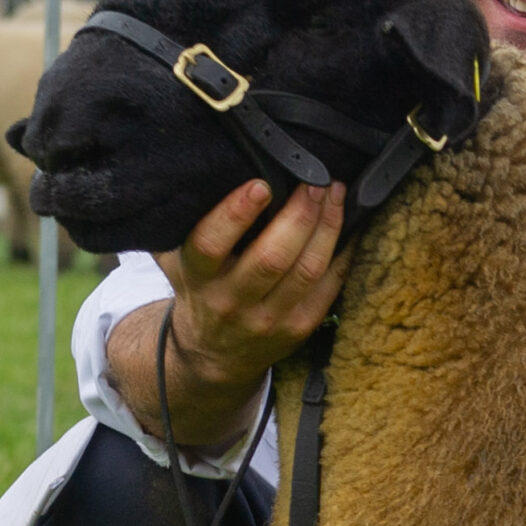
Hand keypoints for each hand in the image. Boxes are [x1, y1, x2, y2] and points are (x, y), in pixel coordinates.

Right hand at [112, 179, 349, 446]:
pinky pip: (330, 286)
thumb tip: (192, 172)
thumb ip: (180, 224)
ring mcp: (269, 318)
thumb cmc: (199, 288)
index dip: (235, 214)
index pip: (210, 244)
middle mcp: (232, 301)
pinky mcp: (300, 327)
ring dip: (327, 227)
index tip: (260, 185)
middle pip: (272, 258)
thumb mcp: (176, 260)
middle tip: (316, 181)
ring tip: (335, 193)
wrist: (214, 354)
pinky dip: (343, 252)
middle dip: (299, 214)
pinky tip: (349, 224)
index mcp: (198, 278)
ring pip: (307, 270)